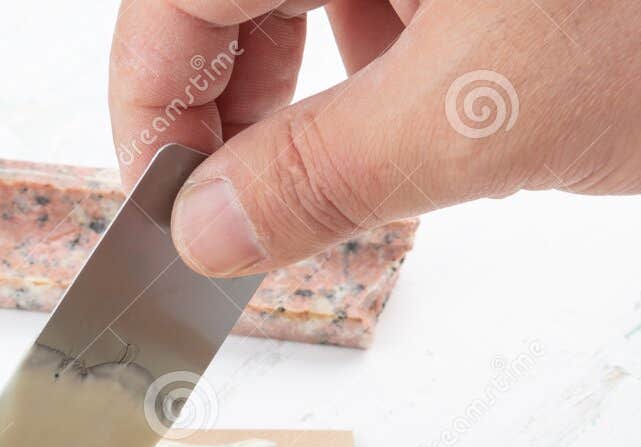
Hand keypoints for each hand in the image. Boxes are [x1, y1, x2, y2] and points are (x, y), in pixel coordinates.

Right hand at [109, 1, 640, 273]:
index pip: (167, 7)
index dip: (152, 122)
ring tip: (394, 158)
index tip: (174, 221)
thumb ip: (322, 178)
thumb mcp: (488, 117)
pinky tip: (462, 100)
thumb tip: (208, 231)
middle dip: (243, 114)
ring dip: (325, 89)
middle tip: (266, 216)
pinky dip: (402, 52)